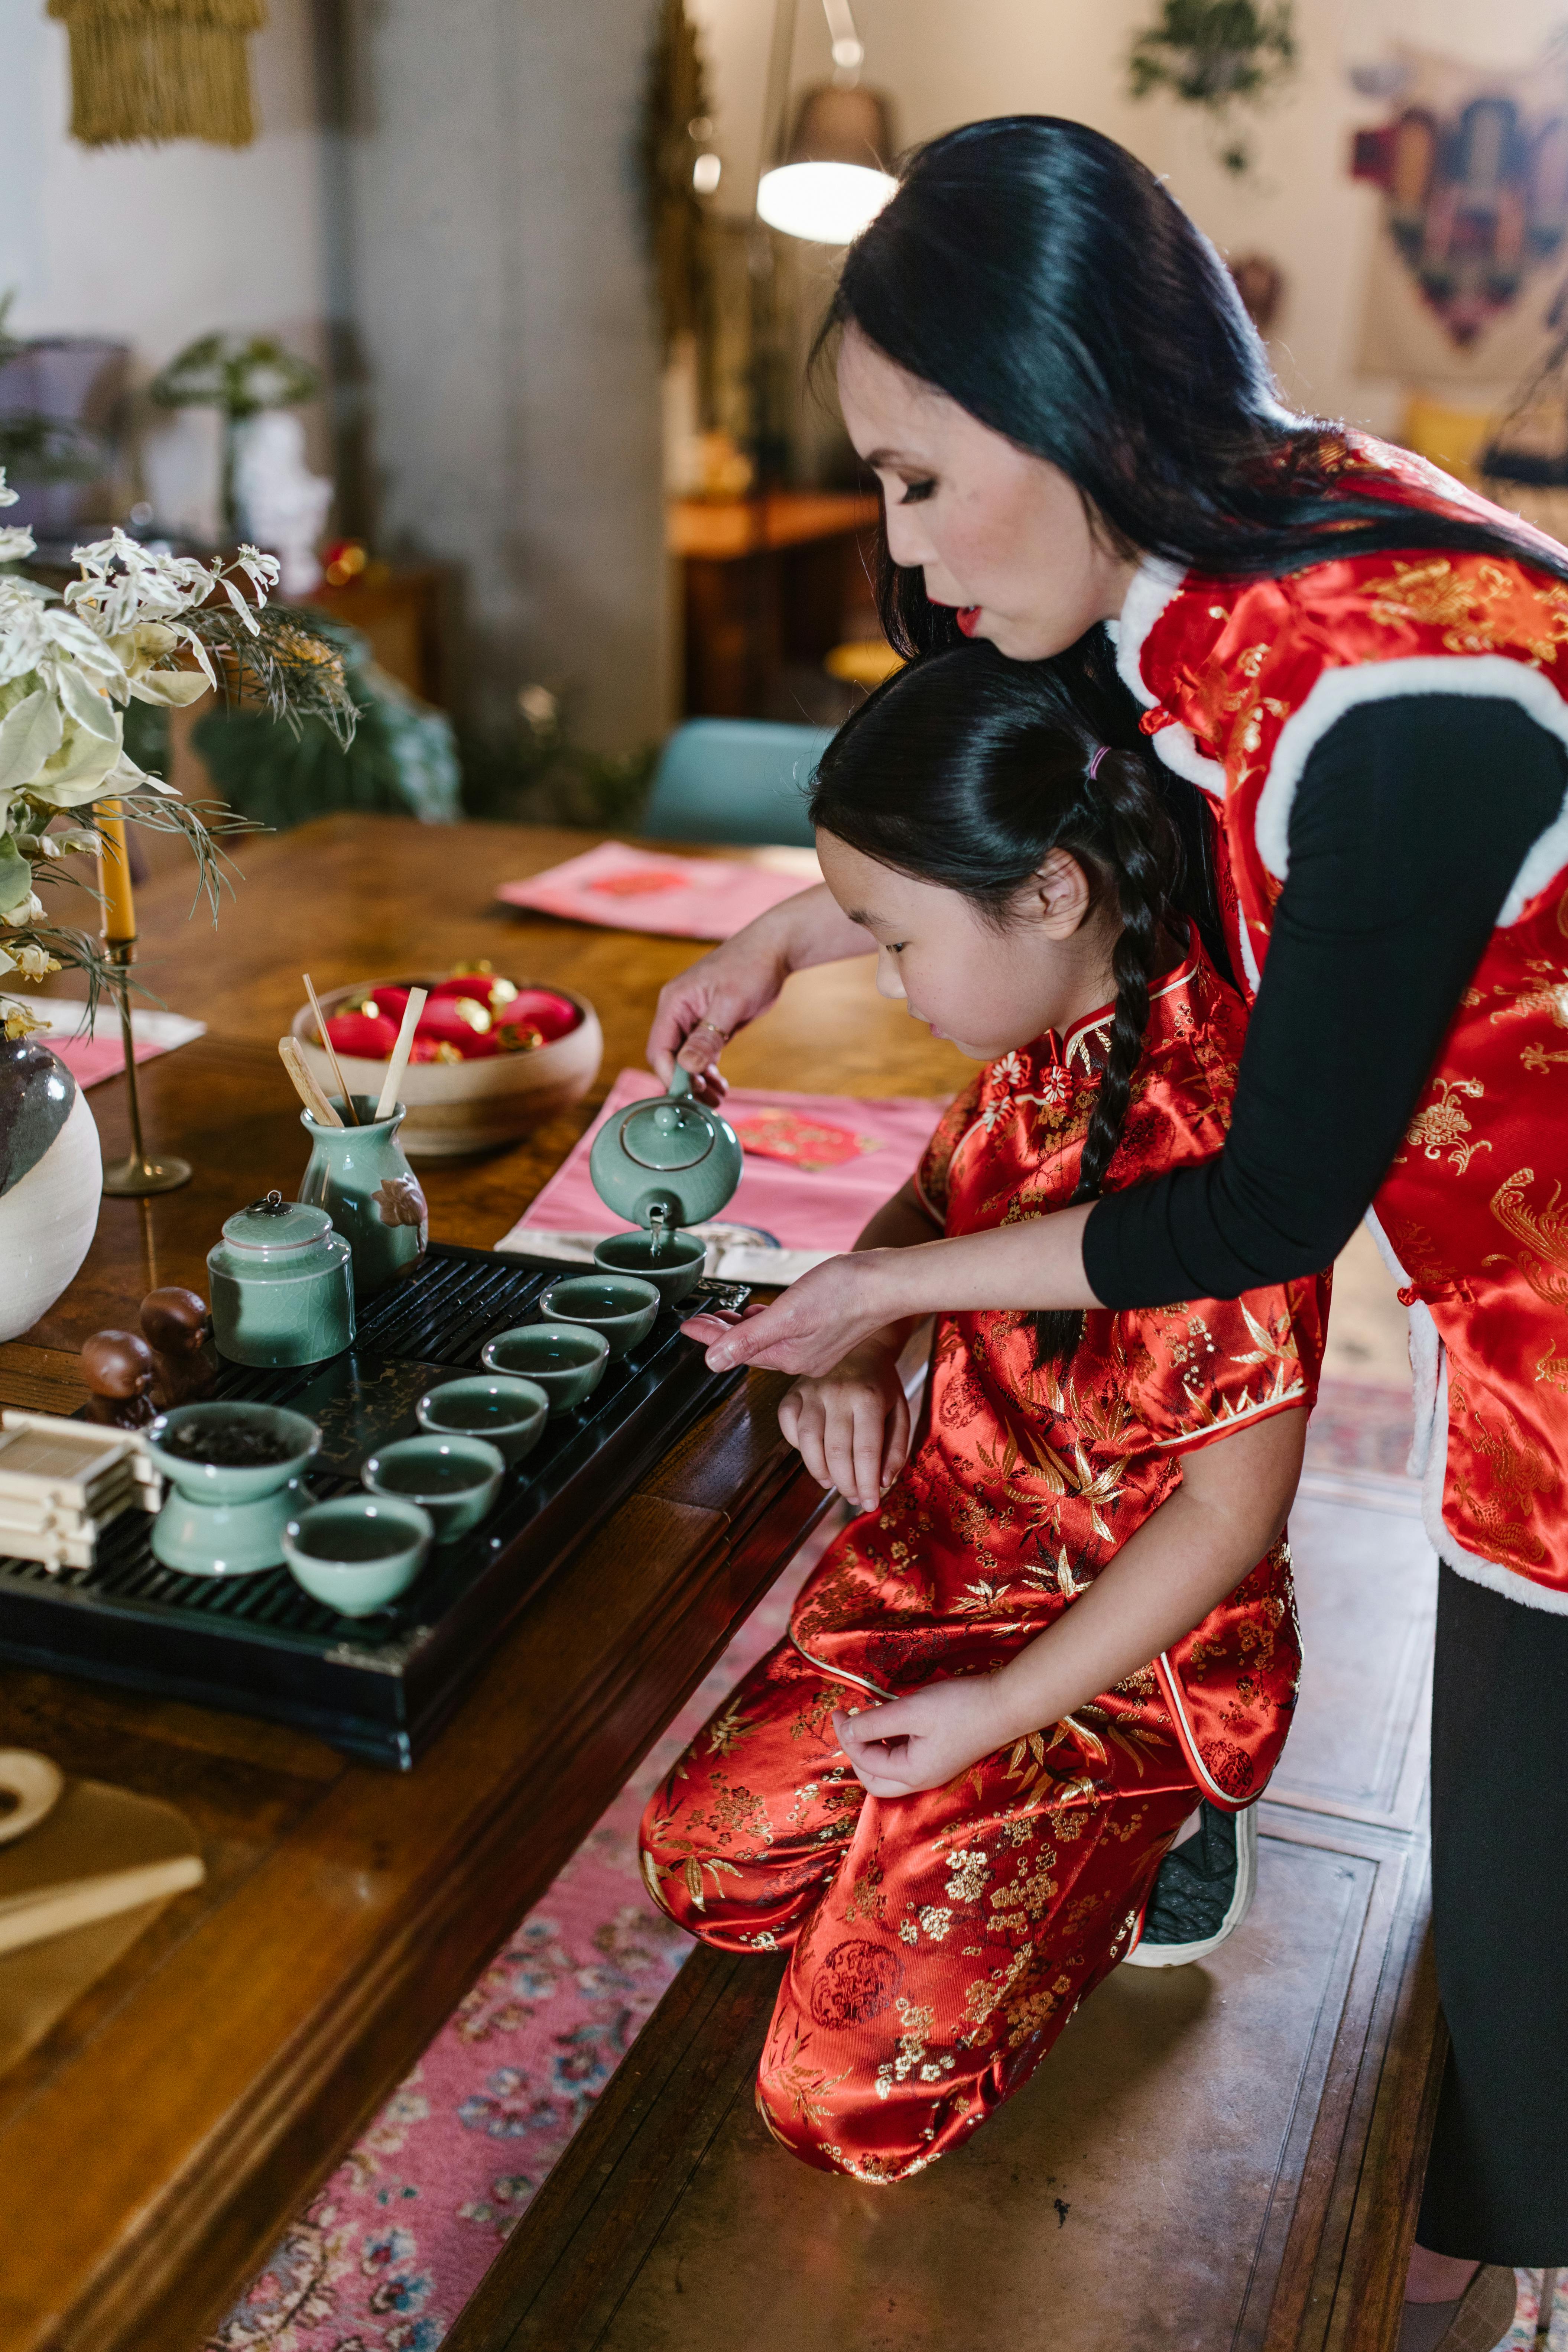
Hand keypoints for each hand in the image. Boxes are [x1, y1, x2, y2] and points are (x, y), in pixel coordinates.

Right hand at [646, 886, 870, 1105]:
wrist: (774, 950)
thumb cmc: (751, 968)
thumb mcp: (730, 1003)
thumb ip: (707, 1036)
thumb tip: (686, 1066)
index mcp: (674, 1003)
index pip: (659, 1048)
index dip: (670, 1076)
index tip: (688, 1097)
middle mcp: (678, 1012)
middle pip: (671, 1058)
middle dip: (686, 1084)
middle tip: (706, 1105)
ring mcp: (693, 1019)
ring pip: (687, 1060)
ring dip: (699, 1082)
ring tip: (718, 1101)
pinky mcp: (709, 1025)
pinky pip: (701, 1054)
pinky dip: (709, 1071)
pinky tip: (721, 1085)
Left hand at [699, 1250, 907, 1376]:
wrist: (888, 1282)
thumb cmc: (844, 1294)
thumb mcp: (788, 1315)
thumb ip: (748, 1339)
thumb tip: (713, 1362)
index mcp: (789, 1356)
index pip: (737, 1351)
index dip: (708, 1337)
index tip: (686, 1326)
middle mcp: (801, 1357)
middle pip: (750, 1348)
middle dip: (722, 1335)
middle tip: (700, 1321)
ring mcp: (815, 1344)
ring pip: (767, 1339)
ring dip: (743, 1328)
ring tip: (725, 1316)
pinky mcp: (827, 1329)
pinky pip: (786, 1331)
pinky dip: (768, 1322)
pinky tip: (765, 1312)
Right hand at [777, 1341, 910, 1511]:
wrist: (859, 1347)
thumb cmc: (882, 1386)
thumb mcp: (900, 1413)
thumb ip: (895, 1449)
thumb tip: (881, 1482)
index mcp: (869, 1398)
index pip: (866, 1452)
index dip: (866, 1484)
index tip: (870, 1505)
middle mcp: (837, 1394)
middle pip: (836, 1452)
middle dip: (845, 1484)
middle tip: (852, 1497)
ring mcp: (811, 1391)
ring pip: (807, 1442)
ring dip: (819, 1471)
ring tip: (832, 1483)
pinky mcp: (793, 1392)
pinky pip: (787, 1425)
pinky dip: (796, 1447)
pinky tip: (813, 1455)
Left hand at [834, 1678, 1012, 1797]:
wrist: (1007, 1705)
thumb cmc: (960, 1707)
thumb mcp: (912, 1710)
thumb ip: (876, 1723)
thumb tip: (846, 1731)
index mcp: (912, 1773)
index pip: (865, 1762)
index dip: (847, 1736)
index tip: (839, 1711)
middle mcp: (921, 1779)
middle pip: (874, 1780)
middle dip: (856, 1753)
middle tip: (850, 1724)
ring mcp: (933, 1770)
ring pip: (890, 1771)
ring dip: (873, 1748)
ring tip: (869, 1718)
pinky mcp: (942, 1758)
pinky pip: (905, 1759)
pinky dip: (891, 1744)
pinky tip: (893, 1720)